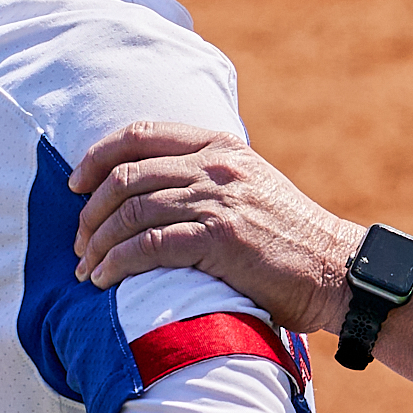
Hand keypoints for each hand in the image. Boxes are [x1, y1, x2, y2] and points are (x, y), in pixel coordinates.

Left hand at [69, 122, 357, 334]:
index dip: (97, 156)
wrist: (336, 270)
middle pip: (126, 175)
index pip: (141, 134)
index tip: (76, 184)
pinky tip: (106, 279)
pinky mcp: (219, 240)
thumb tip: (156, 191)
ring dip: (97, 243)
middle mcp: (215, 166)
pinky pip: (147, 246)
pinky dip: (117, 263)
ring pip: (130, 212)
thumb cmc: (292, 240)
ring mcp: (217, 201)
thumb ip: (211, 178)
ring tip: (87, 267)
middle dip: (90, 211)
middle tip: (79, 241)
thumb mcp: (253, 187)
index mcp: (221, 147)